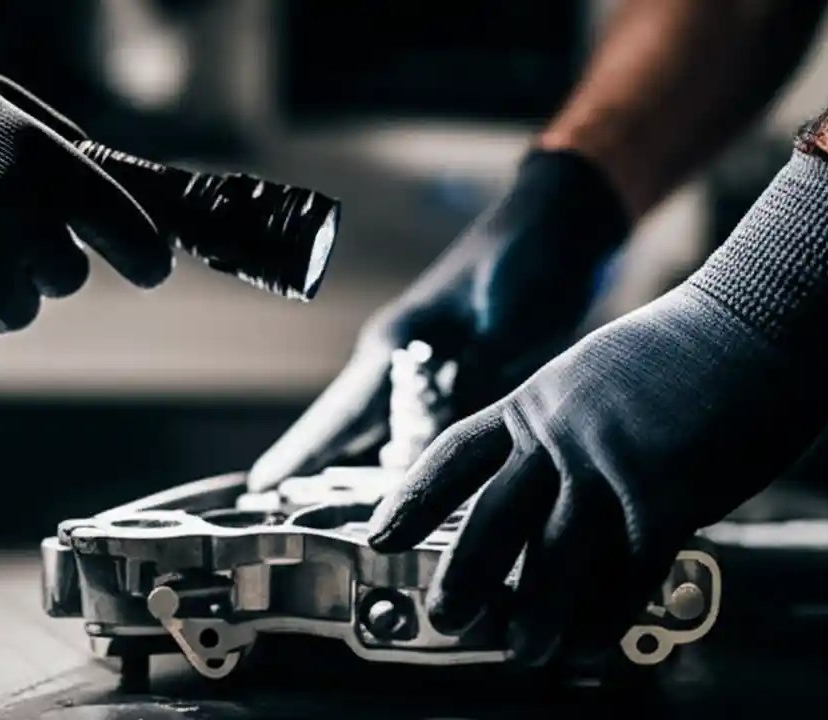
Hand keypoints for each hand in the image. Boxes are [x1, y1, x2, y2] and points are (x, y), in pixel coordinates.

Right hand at [248, 150, 628, 489]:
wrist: (566, 225)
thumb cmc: (526, 255)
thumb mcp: (501, 318)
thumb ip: (467, 380)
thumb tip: (434, 443)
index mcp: (396, 342)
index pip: (337, 410)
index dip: (300, 452)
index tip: (261, 487)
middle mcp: (403, 366)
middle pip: (350, 434)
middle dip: (318, 478)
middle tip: (277, 520)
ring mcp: (434, 377)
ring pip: (391, 442)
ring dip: (370, 482)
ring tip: (335, 528)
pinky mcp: (470, 384)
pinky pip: (436, 439)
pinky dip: (422, 470)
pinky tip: (415, 502)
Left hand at [367, 151, 827, 665]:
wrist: (756, 317)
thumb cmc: (687, 346)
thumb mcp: (597, 371)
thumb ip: (565, 421)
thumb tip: (546, 470)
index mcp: (536, 401)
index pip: (454, 456)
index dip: (411, 499)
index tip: (379, 533)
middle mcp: (559, 436)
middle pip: (491, 521)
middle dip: (463, 578)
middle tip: (445, 618)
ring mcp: (609, 466)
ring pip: (554, 562)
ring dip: (536, 618)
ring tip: (524, 653)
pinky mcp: (665, 497)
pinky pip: (625, 577)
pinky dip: (604, 620)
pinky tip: (589, 646)